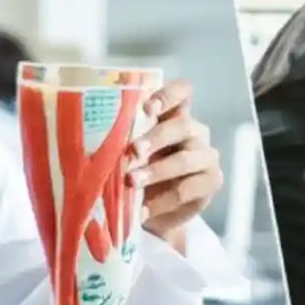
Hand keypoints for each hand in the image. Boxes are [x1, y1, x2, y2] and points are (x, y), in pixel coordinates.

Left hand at [128, 80, 222, 244]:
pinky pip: (187, 190)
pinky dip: (162, 201)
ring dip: (156, 171)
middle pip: (182, 126)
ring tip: (132, 182)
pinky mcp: (211, 182)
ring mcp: (207, 156)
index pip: (182, 92)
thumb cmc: (140, 171)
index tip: (147, 108)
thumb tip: (92, 138)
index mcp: (176, 115)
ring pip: (184, 160)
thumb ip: (124, 139)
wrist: (156, 211)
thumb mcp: (132, 152)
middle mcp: (195, 131)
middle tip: (133, 151)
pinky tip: (143, 210)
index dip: (168, 95)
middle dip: (156, 137)